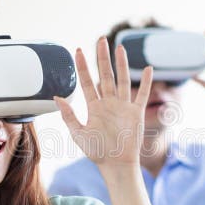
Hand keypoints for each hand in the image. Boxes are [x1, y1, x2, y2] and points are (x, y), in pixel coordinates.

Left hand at [55, 37, 151, 166]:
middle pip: (105, 74)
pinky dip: (146, 82)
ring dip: (122, 64)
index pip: (86, 81)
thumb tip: (57, 97)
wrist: (116, 164)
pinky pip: (142, 94)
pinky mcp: (136, 113)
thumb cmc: (97, 152)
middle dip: (102, 58)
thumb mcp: (78, 134)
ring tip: (119, 48)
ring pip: (122, 80)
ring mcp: (123, 106)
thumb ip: (69, 116)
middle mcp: (109, 103)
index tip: (78, 50)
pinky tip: (148, 69)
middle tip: (100, 40)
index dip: (82, 66)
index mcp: (94, 107)